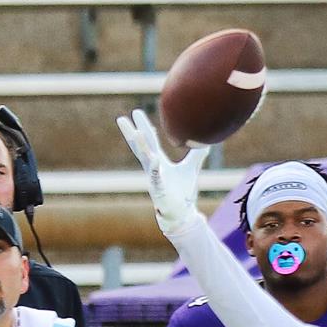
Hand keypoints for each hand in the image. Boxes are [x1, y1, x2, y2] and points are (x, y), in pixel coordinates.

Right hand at [116, 107, 206, 237]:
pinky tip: (154, 159)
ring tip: (136, 132)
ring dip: (140, 146)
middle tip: (121, 119)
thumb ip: (197, 155)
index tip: (135, 112)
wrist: (183, 214)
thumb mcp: (191, 169)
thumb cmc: (183, 192)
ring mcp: (155, 179)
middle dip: (132, 133)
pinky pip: (157, 178)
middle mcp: (154, 168)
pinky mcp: (160, 190)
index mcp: (159, 162)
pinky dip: (155, 169)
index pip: (150, 141)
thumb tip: (205, 141)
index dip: (144, 126)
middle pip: (141, 147)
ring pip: (146, 160)